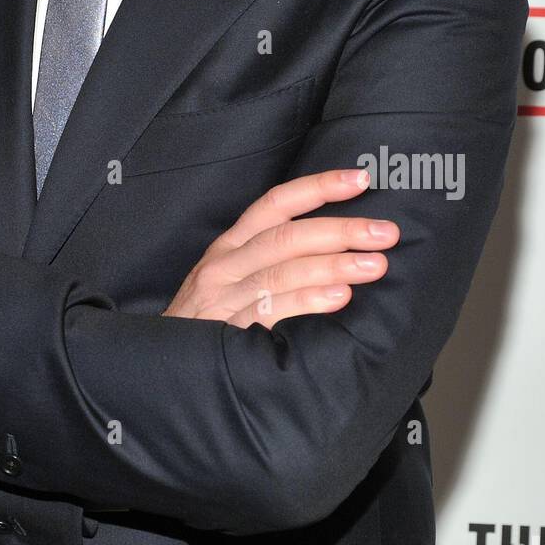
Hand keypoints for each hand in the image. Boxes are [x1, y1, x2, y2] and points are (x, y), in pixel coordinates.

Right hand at [162, 167, 398, 327]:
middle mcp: (226, 264)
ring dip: (333, 265)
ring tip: (374, 265)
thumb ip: (274, 259)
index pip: (276, 203)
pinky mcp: (227, 333)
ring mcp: (225, 298)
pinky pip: (271, 311)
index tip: (360, 179)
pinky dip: (307, 302)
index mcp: (231, 244)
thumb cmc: (207, 319)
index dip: (318, 188)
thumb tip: (337, 244)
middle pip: (286, 236)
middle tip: (384, 232)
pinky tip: (339, 297)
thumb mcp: (232, 278)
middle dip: (340, 230)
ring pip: (282, 270)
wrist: (160, 365)